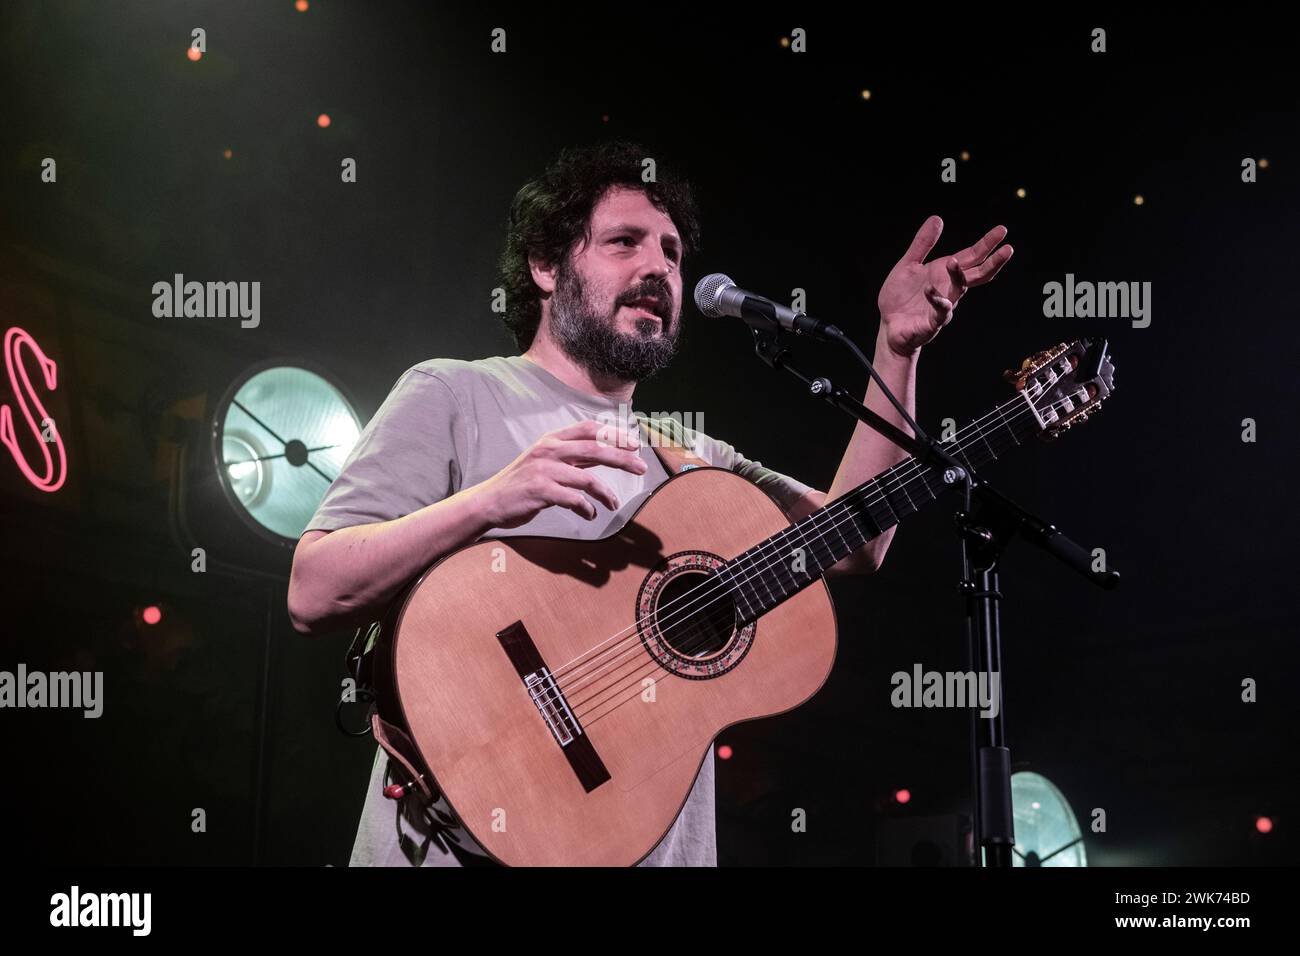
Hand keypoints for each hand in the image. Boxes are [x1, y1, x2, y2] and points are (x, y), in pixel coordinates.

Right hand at [476, 419, 648, 528]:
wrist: (489, 501)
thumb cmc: (522, 482)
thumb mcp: (546, 460)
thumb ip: (573, 456)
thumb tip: (606, 452)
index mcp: (552, 439)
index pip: (589, 428)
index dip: (614, 434)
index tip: (634, 444)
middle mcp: (549, 450)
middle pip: (595, 449)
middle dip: (622, 458)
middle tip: (641, 468)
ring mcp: (544, 470)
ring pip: (587, 478)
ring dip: (606, 493)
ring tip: (614, 504)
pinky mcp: (540, 492)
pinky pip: (574, 499)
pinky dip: (587, 508)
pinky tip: (590, 515)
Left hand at [876, 216, 1012, 357]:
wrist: (888, 326)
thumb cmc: (900, 297)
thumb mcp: (908, 265)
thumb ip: (922, 244)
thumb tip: (938, 218)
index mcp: (945, 273)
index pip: (972, 256)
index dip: (987, 244)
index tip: (1003, 230)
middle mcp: (950, 288)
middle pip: (978, 274)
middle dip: (993, 262)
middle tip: (1008, 248)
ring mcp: (944, 306)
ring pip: (959, 290)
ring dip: (958, 276)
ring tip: (952, 261)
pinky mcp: (933, 322)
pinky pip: (940, 310)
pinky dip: (936, 299)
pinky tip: (928, 290)